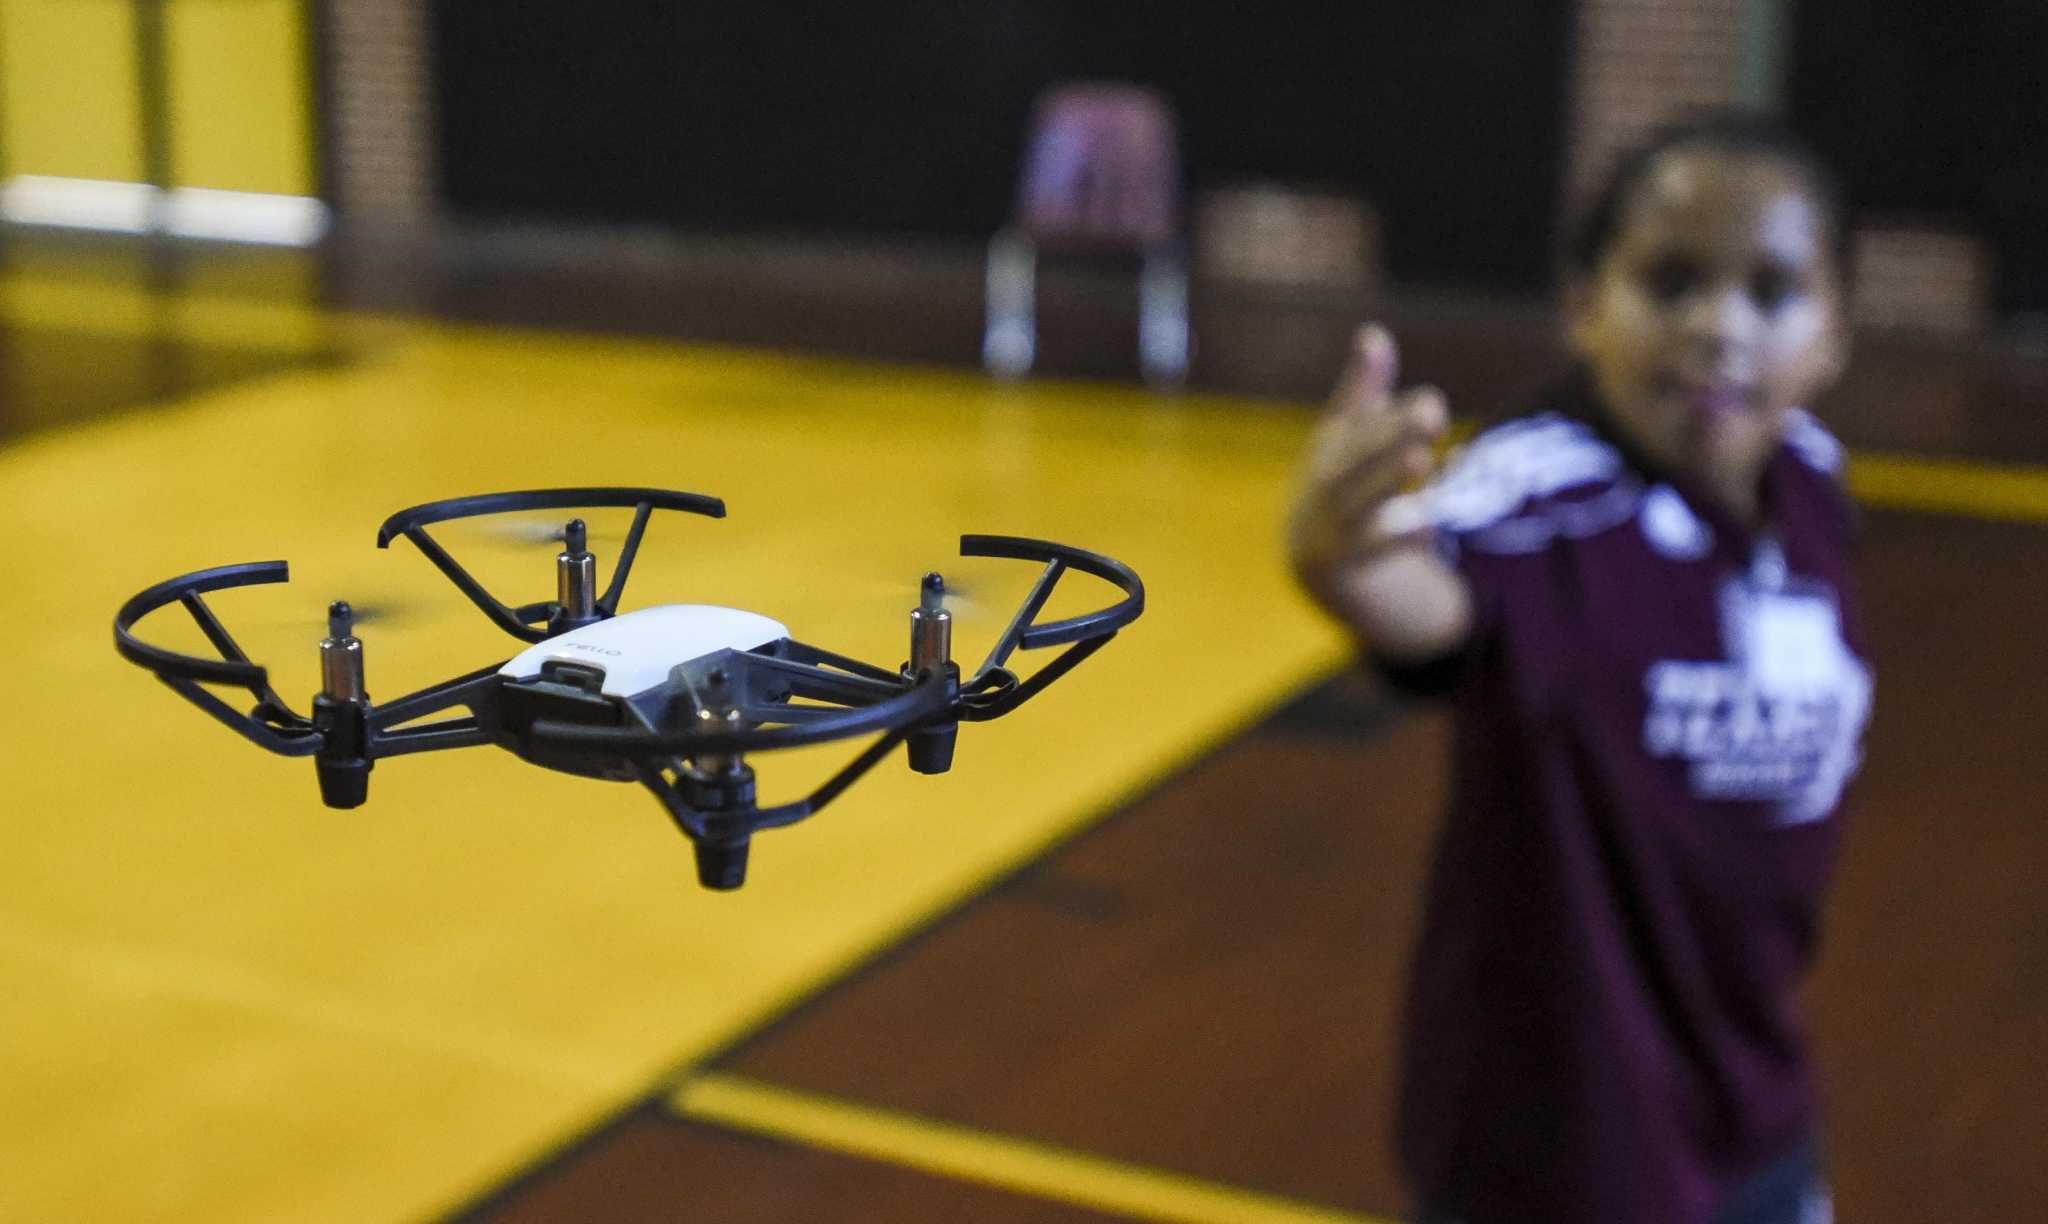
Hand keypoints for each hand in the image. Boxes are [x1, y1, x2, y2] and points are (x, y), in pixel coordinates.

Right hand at [1289, 324, 1449, 575]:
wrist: (1314, 564)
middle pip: (1357, 456)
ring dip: (1388, 480)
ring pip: (1361, 501)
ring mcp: (1332, 524)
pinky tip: (1431, 524)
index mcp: (1331, 447)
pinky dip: (1400, 538)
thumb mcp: (1348, 437)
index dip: (1384, 405)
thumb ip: (1364, 388)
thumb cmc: (1340, 486)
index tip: (1422, 390)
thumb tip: (1373, 331)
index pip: (1357, 422)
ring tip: (1422, 459)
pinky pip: (1374, 551)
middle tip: (1432, 413)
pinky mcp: (1344, 564)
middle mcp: (1326, 483)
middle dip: (1391, 433)